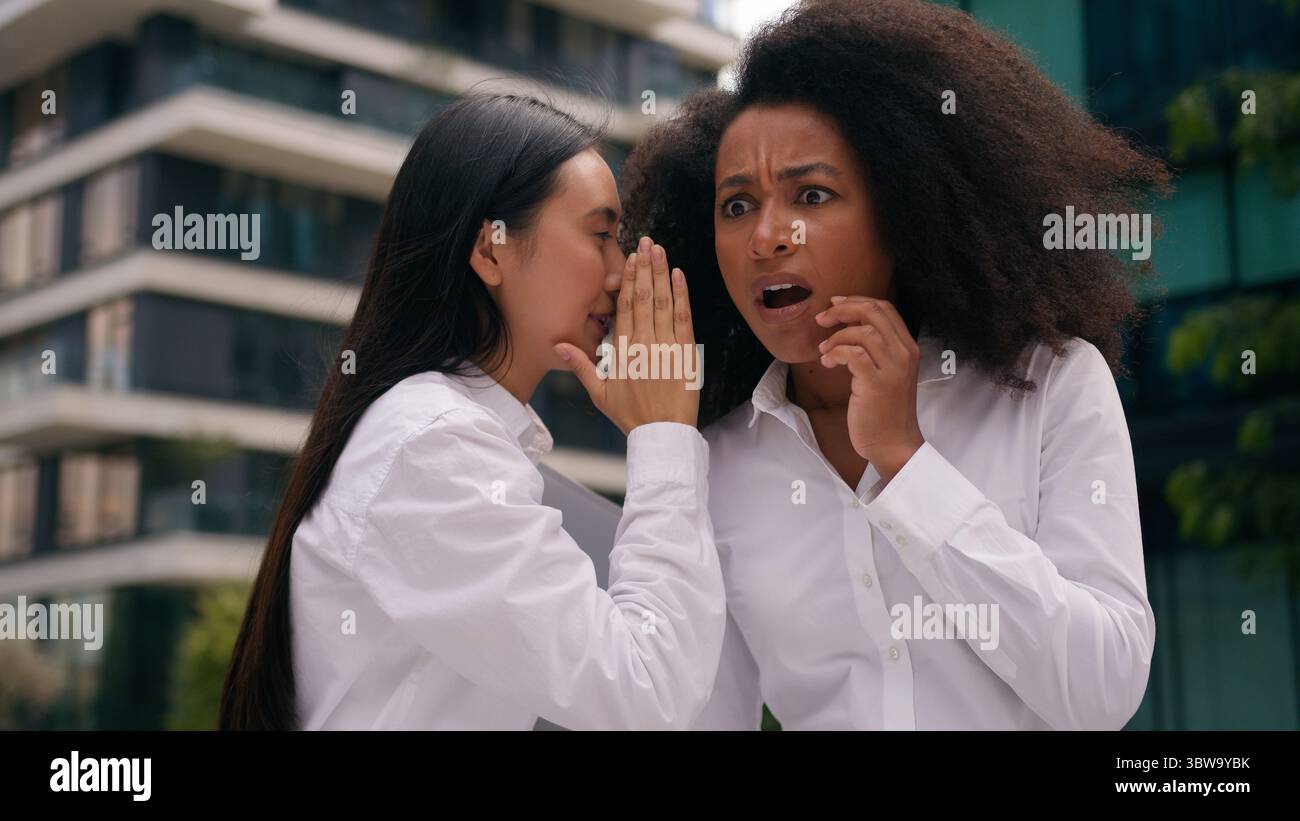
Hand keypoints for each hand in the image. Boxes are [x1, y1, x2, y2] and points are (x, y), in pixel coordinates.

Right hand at [555, 235, 699, 433]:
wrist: (662, 433)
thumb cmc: (631, 415)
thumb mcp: (600, 393)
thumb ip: (580, 365)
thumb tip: (557, 345)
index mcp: (623, 350)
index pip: (626, 307)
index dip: (629, 280)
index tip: (631, 258)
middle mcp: (645, 343)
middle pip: (645, 297)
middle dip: (646, 267)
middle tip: (647, 242)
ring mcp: (667, 346)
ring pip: (664, 302)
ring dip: (662, 273)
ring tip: (660, 250)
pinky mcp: (685, 352)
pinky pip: (684, 318)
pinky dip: (681, 295)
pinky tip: (678, 275)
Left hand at [814, 295, 923, 482]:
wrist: (893, 444)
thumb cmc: (884, 411)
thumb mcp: (886, 373)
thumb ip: (875, 350)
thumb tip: (847, 327)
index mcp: (907, 348)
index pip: (885, 308)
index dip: (857, 301)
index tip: (835, 304)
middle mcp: (904, 354)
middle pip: (874, 312)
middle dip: (843, 309)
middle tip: (822, 319)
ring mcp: (892, 368)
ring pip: (863, 331)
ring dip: (836, 336)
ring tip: (825, 351)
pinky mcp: (876, 383)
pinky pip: (852, 354)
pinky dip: (835, 353)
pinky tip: (828, 363)